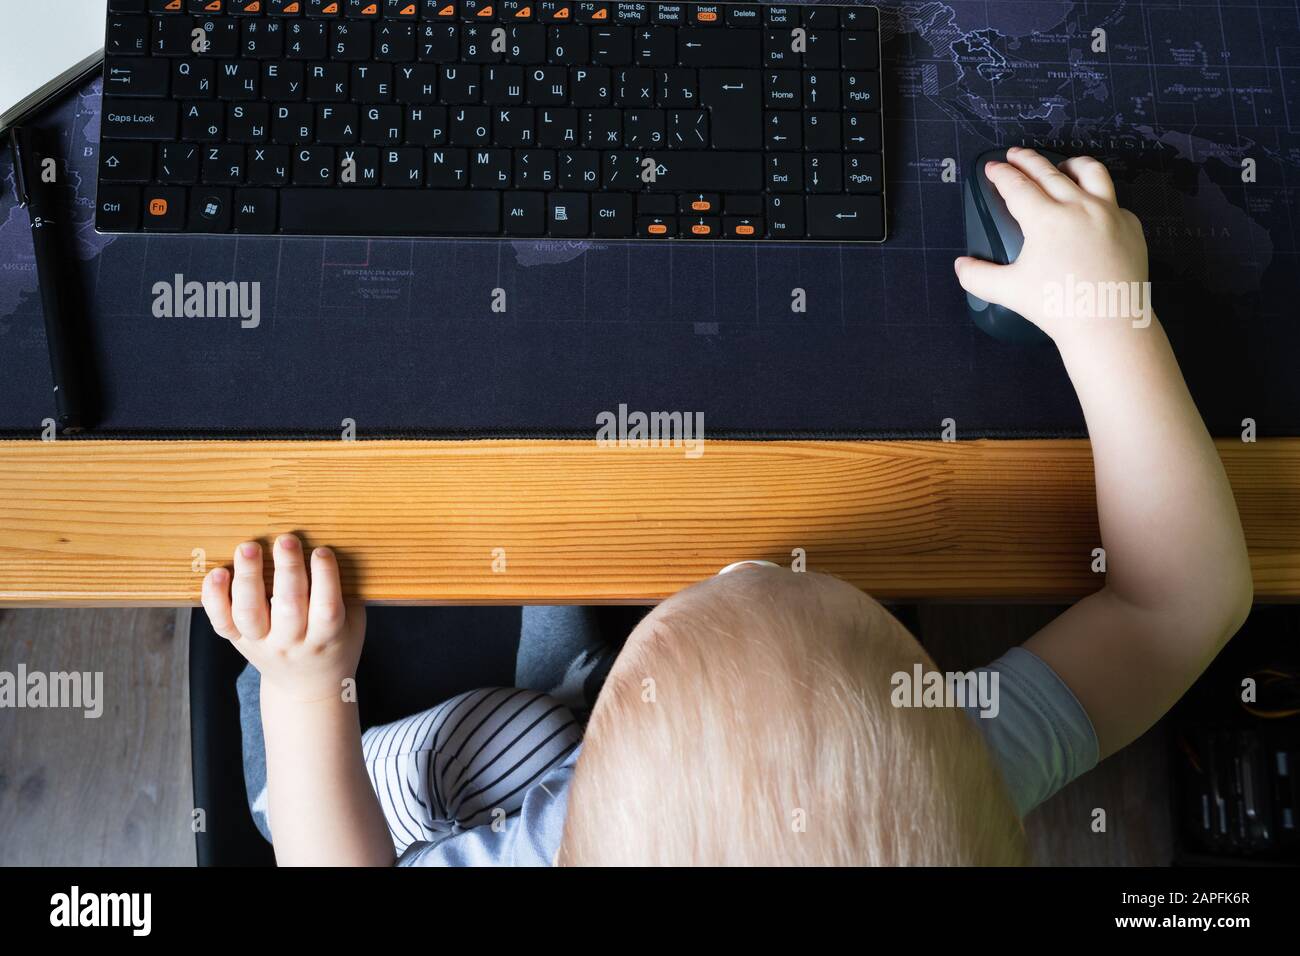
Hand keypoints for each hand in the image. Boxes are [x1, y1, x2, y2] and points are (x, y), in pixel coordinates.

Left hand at [202, 535, 364, 702]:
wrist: (306, 686)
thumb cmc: (335, 644)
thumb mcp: (353, 624)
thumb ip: (345, 592)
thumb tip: (336, 545)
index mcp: (325, 638)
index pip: (326, 608)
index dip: (325, 578)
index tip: (321, 551)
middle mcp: (291, 643)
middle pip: (288, 607)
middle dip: (287, 570)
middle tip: (287, 540)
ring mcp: (261, 643)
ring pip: (249, 613)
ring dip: (248, 578)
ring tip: (249, 548)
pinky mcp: (238, 641)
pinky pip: (221, 622)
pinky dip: (214, 597)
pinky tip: (218, 573)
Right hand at [954, 147, 1150, 342]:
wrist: (1109, 322)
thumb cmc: (1058, 306)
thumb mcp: (1009, 291)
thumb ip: (978, 277)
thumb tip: (962, 266)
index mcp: (1046, 218)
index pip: (1017, 186)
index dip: (1001, 174)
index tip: (993, 167)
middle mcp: (1078, 206)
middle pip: (1049, 172)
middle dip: (1028, 160)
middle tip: (1015, 155)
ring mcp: (1109, 212)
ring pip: (1090, 172)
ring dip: (1070, 164)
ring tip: (1061, 165)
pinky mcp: (1130, 225)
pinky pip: (1113, 200)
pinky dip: (1098, 195)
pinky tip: (1091, 205)